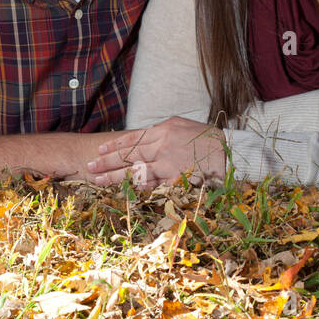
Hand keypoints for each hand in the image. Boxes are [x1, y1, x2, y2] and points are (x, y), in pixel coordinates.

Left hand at [87, 116, 226, 188]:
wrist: (229, 151)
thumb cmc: (207, 138)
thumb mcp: (182, 125)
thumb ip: (162, 130)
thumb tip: (147, 135)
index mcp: (162, 131)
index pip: (131, 139)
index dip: (113, 146)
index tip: (99, 151)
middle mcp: (161, 146)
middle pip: (128, 155)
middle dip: (106, 162)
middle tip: (89, 167)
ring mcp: (167, 164)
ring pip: (135, 171)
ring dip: (114, 177)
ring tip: (97, 181)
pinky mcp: (175, 179)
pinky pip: (152, 186)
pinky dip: (138, 189)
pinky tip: (124, 193)